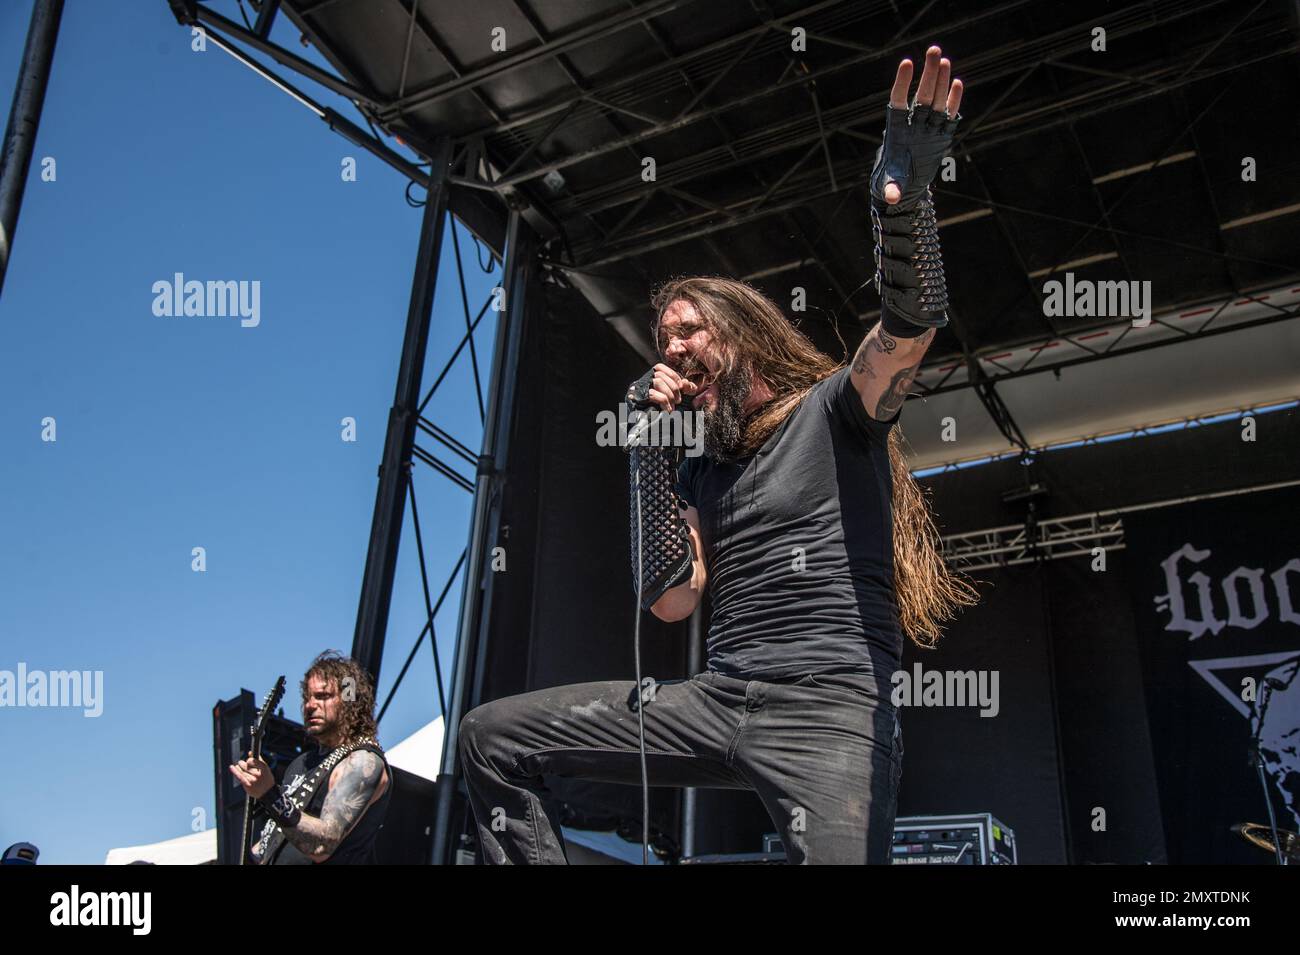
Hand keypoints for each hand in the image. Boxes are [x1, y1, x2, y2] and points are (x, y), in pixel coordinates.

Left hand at [228, 752, 272, 798]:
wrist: (268, 793)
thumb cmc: (266, 779)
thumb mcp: (266, 769)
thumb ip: (258, 760)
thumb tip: (250, 752)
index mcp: (264, 769)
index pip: (254, 761)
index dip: (249, 760)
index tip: (248, 760)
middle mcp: (258, 775)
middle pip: (246, 766)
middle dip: (242, 763)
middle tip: (241, 762)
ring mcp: (252, 780)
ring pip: (242, 771)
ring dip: (238, 767)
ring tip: (238, 766)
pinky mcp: (247, 785)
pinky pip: (240, 777)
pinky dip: (235, 771)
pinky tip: (232, 767)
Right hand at [627, 363, 697, 412]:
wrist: (651, 433)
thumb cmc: (665, 416)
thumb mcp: (678, 399)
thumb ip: (684, 389)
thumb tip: (686, 383)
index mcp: (650, 379)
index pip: (659, 367)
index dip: (672, 375)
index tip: (682, 386)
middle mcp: (643, 382)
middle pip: (660, 375)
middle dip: (673, 388)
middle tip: (678, 400)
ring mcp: (639, 390)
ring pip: (657, 382)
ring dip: (669, 395)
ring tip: (673, 405)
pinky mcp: (637, 399)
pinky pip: (652, 394)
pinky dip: (663, 401)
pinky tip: (668, 410)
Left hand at [873, 45, 963, 207]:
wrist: (902, 187)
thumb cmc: (891, 183)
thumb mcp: (890, 186)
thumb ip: (892, 189)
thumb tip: (891, 198)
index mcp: (897, 132)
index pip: (899, 101)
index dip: (903, 83)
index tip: (907, 63)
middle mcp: (913, 126)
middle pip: (922, 95)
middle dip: (929, 74)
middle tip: (933, 49)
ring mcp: (928, 129)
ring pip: (936, 100)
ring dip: (941, 80)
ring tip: (944, 59)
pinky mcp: (941, 136)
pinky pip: (949, 115)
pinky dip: (953, 101)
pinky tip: (957, 83)